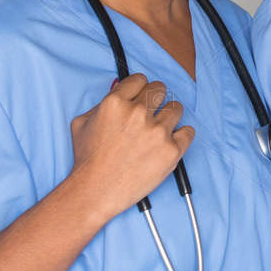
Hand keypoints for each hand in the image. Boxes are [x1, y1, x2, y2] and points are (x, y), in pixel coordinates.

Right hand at [68, 73, 194, 222]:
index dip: (140, 88)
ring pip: (176, 108)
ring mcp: (157, 132)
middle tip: (152, 111)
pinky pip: (188, 132)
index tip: (142, 96)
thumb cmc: (87, 159)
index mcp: (115, 103)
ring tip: (159, 129)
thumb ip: (101, 102)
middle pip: (160, 89)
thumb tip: (121, 88)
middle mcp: (138, 113)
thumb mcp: (82, 122)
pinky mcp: (172, 150)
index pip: (140, 79)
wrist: (96, 190)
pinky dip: (181, 136)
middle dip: (156, 98)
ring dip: (169, 116)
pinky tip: (169, 142)